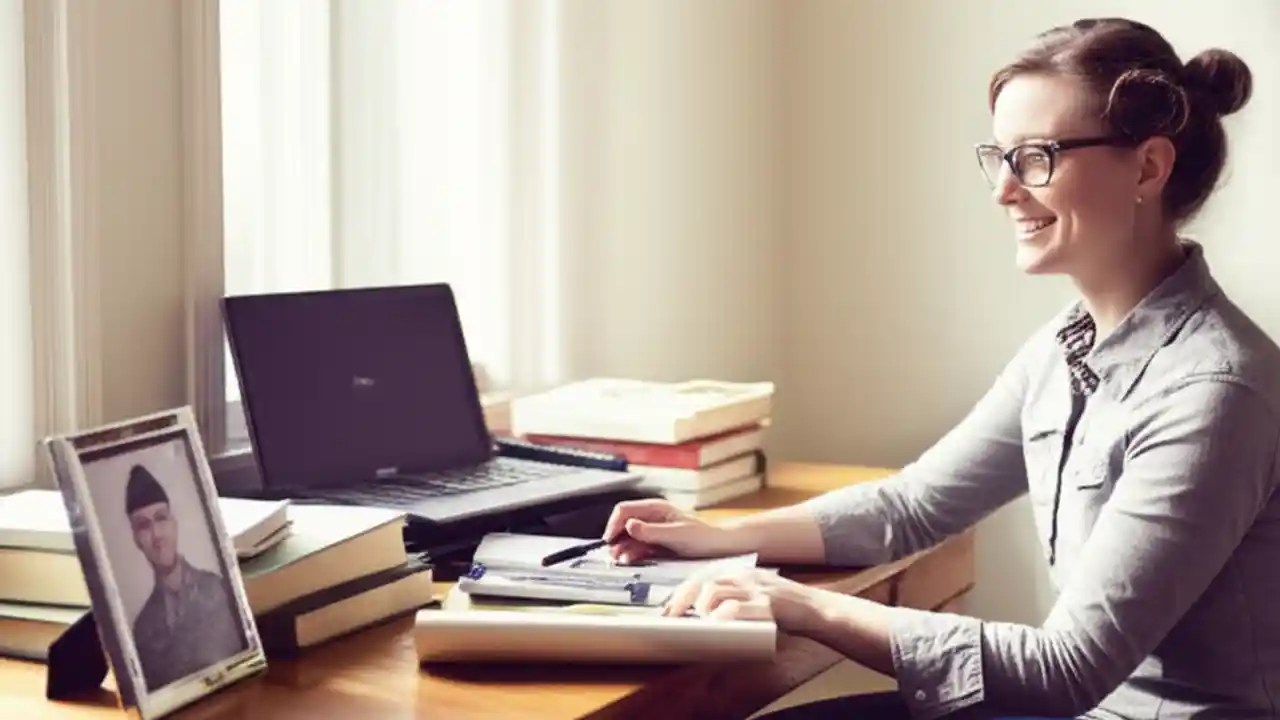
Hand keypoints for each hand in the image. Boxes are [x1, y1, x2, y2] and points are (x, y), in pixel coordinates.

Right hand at [602, 499, 749, 563]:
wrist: (719, 547)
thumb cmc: (702, 538)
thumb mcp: (675, 535)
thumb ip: (651, 531)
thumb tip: (628, 525)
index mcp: (655, 508)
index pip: (624, 510)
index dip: (614, 524)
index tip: (610, 540)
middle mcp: (651, 517)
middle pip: (623, 524)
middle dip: (616, 538)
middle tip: (613, 555)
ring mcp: (653, 530)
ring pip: (629, 537)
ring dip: (623, 548)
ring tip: (621, 560)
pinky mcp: (656, 542)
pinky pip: (638, 547)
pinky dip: (632, 553)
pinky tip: (630, 560)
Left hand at [660, 569, 819, 631]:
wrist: (816, 609)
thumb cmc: (783, 608)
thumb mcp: (755, 594)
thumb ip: (732, 599)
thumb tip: (703, 616)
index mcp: (741, 572)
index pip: (703, 576)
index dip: (682, 593)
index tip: (669, 610)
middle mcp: (746, 576)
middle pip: (704, 581)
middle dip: (682, 600)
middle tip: (671, 618)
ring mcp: (756, 588)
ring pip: (715, 590)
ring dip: (701, 609)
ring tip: (699, 623)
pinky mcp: (767, 604)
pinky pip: (737, 607)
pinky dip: (721, 616)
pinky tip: (715, 625)